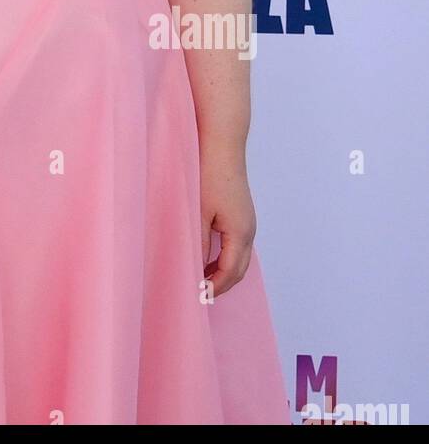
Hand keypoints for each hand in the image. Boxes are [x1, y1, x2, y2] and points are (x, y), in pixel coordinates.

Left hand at [199, 140, 256, 297]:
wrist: (222, 144)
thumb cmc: (209, 174)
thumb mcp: (199, 212)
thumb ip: (197, 242)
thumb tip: (194, 269)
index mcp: (240, 233)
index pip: (230, 273)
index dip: (213, 288)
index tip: (196, 299)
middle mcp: (249, 230)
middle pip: (239, 270)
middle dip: (221, 285)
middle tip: (199, 296)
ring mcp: (247, 222)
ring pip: (239, 258)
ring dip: (223, 272)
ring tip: (200, 280)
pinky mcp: (241, 214)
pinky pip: (237, 246)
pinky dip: (224, 258)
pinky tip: (206, 258)